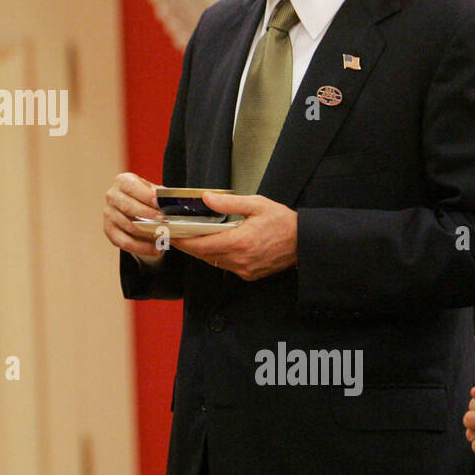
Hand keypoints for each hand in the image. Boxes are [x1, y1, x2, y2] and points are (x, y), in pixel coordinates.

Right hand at [103, 172, 163, 257]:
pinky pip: (125, 242)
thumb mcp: (153, 192)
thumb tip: (171, 202)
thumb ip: (160, 195)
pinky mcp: (108, 230)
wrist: (135, 211)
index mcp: (122, 181)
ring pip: (129, 226)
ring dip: (148, 233)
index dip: (146, 195)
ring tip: (164, 236)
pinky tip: (156, 249)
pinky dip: (142, 248)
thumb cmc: (146, 199)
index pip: (132, 187)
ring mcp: (108, 213)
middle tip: (163, 221)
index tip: (159, 203)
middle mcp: (112, 196)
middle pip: (128, 207)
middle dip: (148, 215)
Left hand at [170, 192, 297, 279]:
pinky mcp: (249, 274)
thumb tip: (206, 199)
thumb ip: (229, 203)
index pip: (202, 245)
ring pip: (213, 261)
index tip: (170, 234)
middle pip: (204, 255)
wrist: (305, 242)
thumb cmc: (282, 221)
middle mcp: (239, 260)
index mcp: (239, 242)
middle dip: (187, 246)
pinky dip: (215, 256)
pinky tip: (212, 245)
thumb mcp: (257, 204)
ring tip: (189, 238)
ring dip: (201, 251)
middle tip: (174, 235)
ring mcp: (244, 270)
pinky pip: (225, 266)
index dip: (183, 241)